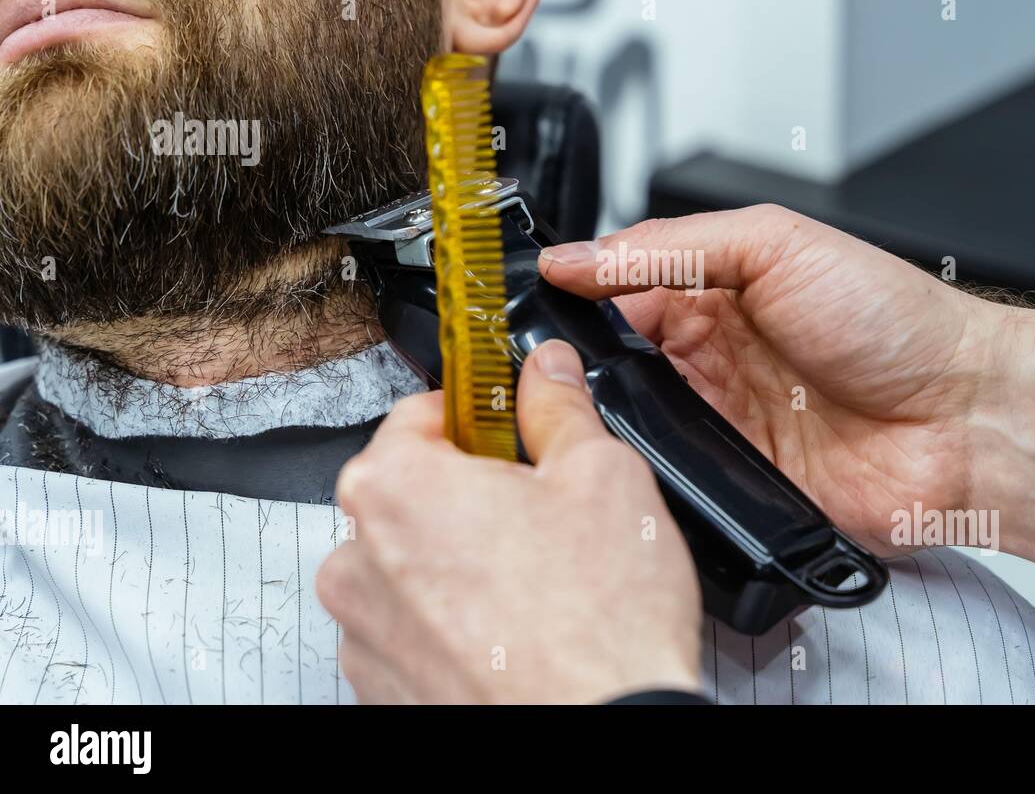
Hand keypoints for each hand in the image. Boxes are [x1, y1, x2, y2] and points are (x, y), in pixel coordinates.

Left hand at [317, 340, 702, 703]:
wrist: (602, 734)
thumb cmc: (598, 628)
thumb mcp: (602, 477)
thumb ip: (560, 409)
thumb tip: (548, 374)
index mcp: (395, 486)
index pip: (421, 411)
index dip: (483, 414)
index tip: (516, 428)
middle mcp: (358, 560)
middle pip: (414, 490)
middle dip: (474, 490)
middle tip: (545, 510)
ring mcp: (366, 633)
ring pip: (413, 562)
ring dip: (463, 558)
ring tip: (540, 581)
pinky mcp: (383, 687)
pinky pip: (414, 628)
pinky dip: (456, 620)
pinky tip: (519, 627)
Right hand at [543, 206, 1034, 658]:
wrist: (965, 419)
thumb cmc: (896, 321)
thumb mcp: (777, 244)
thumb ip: (673, 245)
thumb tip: (581, 254)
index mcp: (719, 289)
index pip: (619, 289)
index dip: (576, 296)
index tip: (533, 302)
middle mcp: (714, 356)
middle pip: (613, 361)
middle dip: (581, 363)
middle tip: (555, 363)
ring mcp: (722, 422)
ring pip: (631, 423)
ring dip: (612, 417)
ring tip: (597, 406)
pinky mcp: (735, 483)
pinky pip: (672, 479)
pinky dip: (651, 470)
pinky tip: (641, 458)